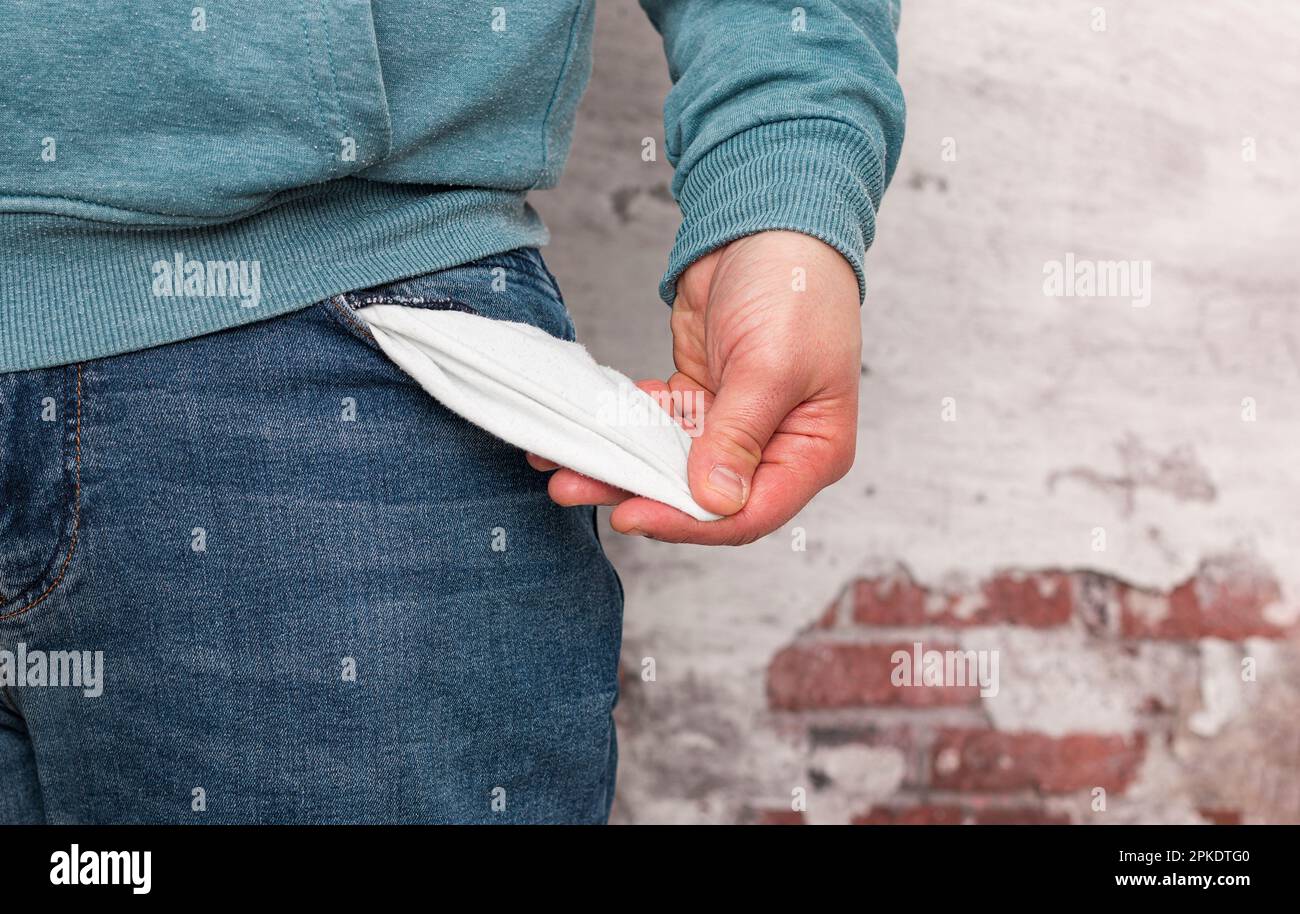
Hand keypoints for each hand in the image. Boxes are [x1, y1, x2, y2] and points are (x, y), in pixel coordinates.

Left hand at [528, 230, 861, 544]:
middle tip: (576, 488)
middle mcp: (774, 446)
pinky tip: (582, 429)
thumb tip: (714, 500)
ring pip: (670, 464)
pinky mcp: (700, 397)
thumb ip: (739, 436)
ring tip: (561, 467)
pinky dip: (620, 427)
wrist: (768, 219)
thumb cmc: (794, 286)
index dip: (690, 522)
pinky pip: (655, 426)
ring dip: (620, 463)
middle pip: (701, 495)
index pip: (750, 512)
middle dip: (638, 493)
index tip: (634, 514)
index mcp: (812, 450)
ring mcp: (733, 423)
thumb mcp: (772, 365)